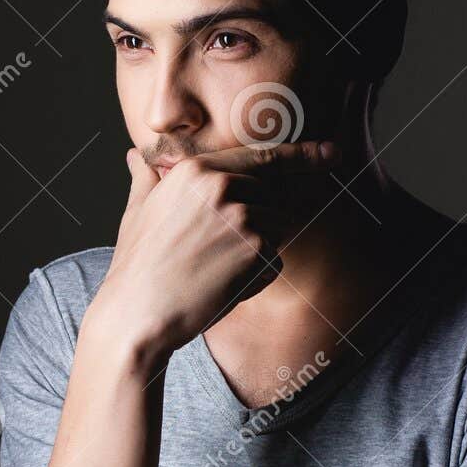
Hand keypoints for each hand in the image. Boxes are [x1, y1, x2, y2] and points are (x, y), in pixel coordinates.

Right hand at [90, 140, 337, 362]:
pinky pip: (275, 261)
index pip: (262, 156)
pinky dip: (256, 279)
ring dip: (257, 252)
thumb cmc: (136, 266)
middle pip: (272, 198)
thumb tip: (134, 157)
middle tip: (213, 253)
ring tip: (213, 269)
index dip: (302, 154)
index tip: (331, 153)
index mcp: (196, 169)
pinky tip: (221, 286)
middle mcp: (221, 184)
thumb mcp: (137, 212)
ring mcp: (241, 215)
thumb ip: (146, 179)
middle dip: (256, 225)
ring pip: (277, 229)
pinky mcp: (255, 248)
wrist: (137, 313)